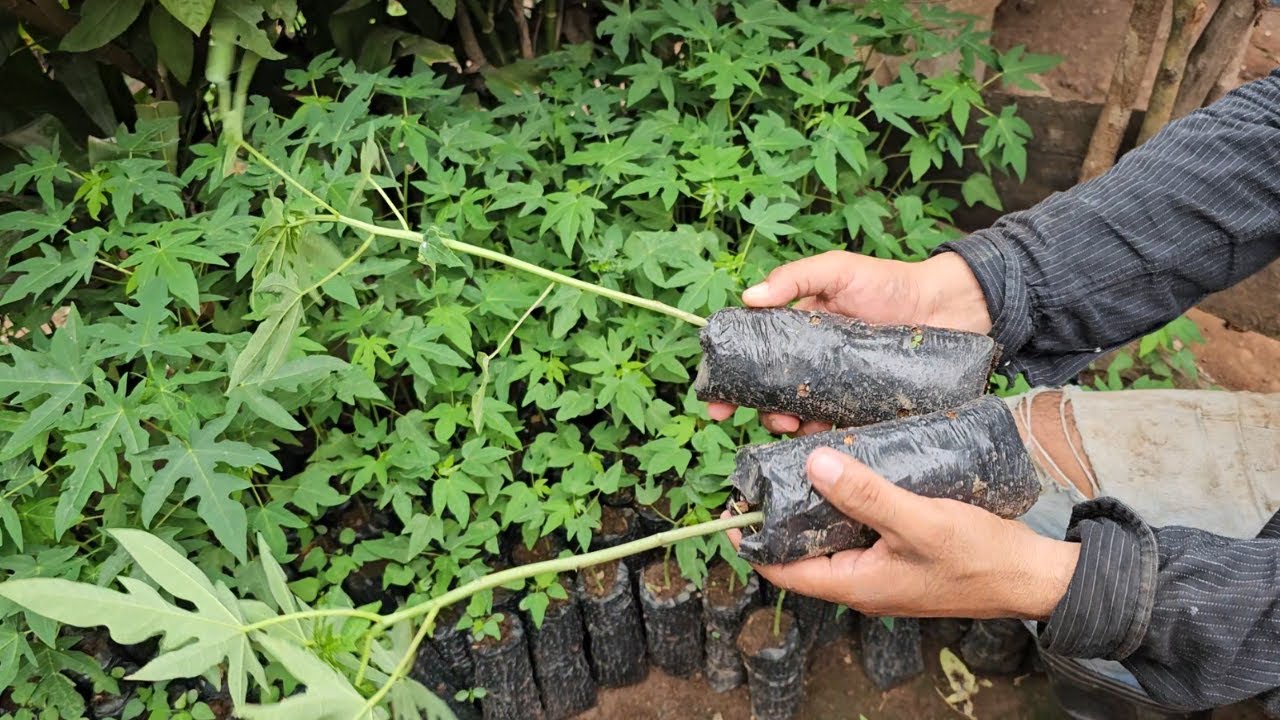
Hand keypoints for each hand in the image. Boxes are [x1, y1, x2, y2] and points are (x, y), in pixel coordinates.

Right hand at [706, 250, 991, 434]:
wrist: (949, 307)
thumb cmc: (890, 282)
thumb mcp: (838, 269)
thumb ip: (795, 278)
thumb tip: (748, 297)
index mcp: (799, 332)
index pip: (755, 357)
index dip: (730, 378)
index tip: (714, 400)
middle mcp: (814, 364)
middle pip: (771, 394)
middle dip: (753, 410)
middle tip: (749, 420)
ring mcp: (839, 389)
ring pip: (801, 416)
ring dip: (786, 427)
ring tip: (789, 428)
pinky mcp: (867, 408)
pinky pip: (840, 429)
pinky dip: (826, 439)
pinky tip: (822, 442)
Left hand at [726, 448, 1077, 619]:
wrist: (1031, 576)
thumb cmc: (978, 556)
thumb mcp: (918, 521)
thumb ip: (866, 494)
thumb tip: (814, 463)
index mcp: (855, 584)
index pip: (783, 567)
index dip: (754, 538)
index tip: (735, 503)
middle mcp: (861, 583)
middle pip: (804, 548)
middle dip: (786, 512)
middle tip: (772, 467)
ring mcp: (882, 571)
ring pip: (834, 536)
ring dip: (821, 503)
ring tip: (808, 459)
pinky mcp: (901, 555)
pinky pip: (862, 530)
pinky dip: (852, 504)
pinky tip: (857, 472)